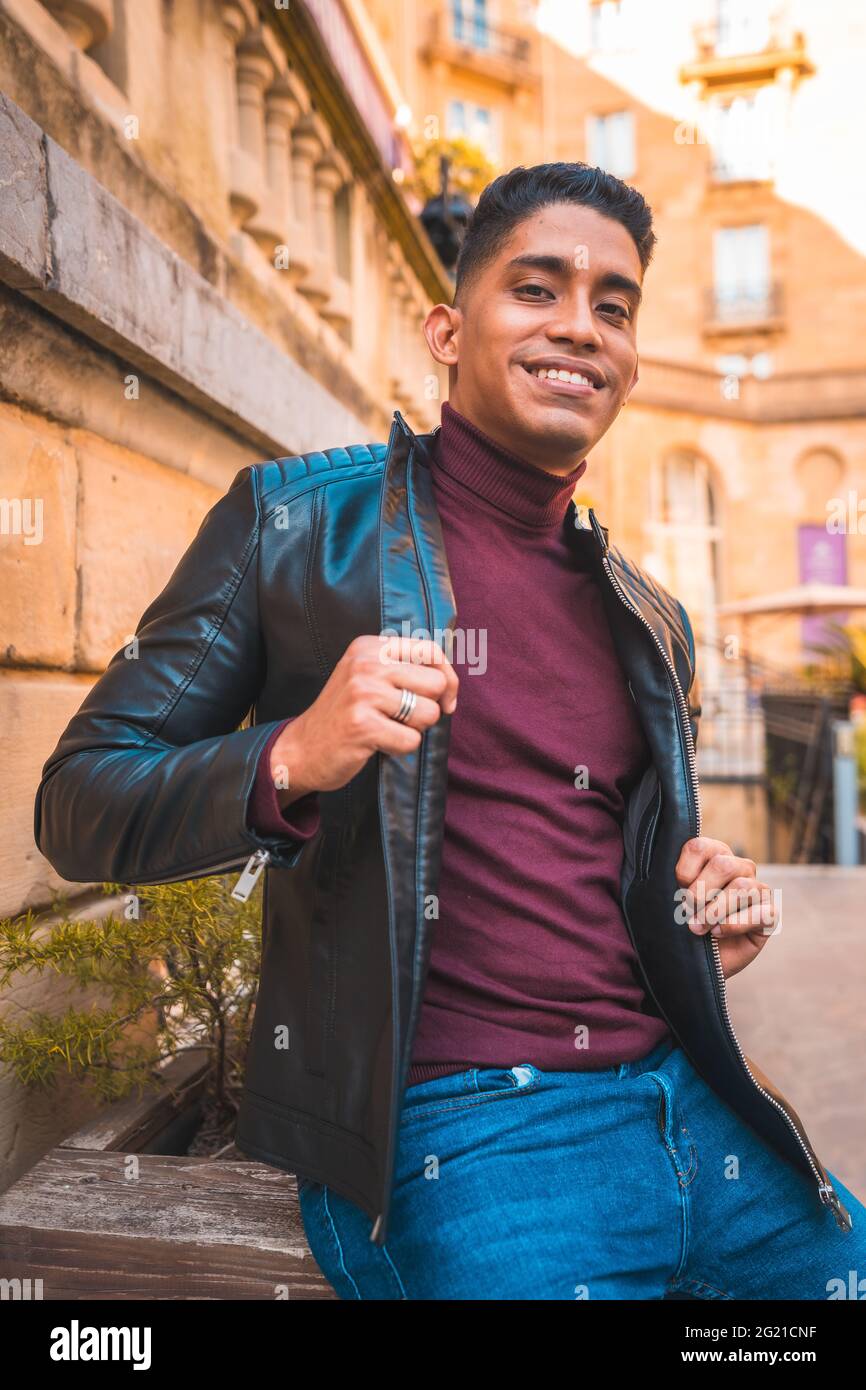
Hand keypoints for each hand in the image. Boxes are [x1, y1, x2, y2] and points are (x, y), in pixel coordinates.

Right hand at [268, 634, 458, 804]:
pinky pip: (411, 740)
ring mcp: (363, 693)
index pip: (431, 650)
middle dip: (430, 708)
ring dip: (414, 730)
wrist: (302, 749)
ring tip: (385, 728)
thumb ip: (404, 669)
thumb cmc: (346, 715)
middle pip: (436, 682)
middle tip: (403, 718)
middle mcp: (366, 663)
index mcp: (370, 647)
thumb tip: (451, 682)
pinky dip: (399, 748)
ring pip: (428, 713)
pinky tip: (375, 744)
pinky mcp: (362, 724)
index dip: (448, 679)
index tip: (445, 700)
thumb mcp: (369, 677)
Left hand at [675, 836, 779, 979]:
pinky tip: (719, 932)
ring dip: (714, 912)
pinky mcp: (770, 914)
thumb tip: (684, 884)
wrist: (698, 961)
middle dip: (700, 892)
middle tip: (687, 911)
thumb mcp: (673, 900)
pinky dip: (734, 925)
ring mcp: (758, 890)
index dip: (685, 870)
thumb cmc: (685, 924)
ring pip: (742, 887)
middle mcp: (739, 867)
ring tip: (698, 928)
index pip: (700, 847)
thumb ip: (678, 883)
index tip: (677, 889)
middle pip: (723, 864)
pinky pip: (760, 913)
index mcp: (714, 855)